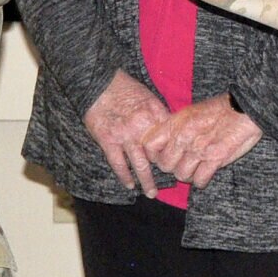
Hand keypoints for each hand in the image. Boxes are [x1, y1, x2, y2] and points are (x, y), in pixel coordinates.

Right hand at [82, 71, 170, 189]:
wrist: (98, 83)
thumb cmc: (124, 86)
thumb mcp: (149, 96)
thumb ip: (160, 114)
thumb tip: (171, 129)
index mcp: (155, 114)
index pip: (170, 139)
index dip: (175, 152)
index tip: (179, 161)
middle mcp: (142, 127)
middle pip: (157, 154)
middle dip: (164, 169)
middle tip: (170, 181)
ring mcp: (125, 136)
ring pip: (140, 164)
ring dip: (146, 181)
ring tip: (152, 193)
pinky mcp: (108, 141)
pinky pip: (118, 163)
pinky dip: (124, 176)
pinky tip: (130, 185)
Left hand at [142, 94, 262, 187]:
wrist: (246, 108)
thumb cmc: (221, 109)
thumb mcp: (192, 111)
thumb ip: (176, 127)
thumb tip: (165, 143)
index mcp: (177, 122)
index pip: (149, 145)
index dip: (154, 155)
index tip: (162, 156)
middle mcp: (184, 136)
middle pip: (165, 165)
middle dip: (173, 167)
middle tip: (183, 163)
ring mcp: (199, 148)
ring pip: (182, 175)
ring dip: (189, 175)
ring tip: (196, 168)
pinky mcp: (215, 158)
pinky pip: (200, 180)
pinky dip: (202, 180)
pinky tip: (206, 173)